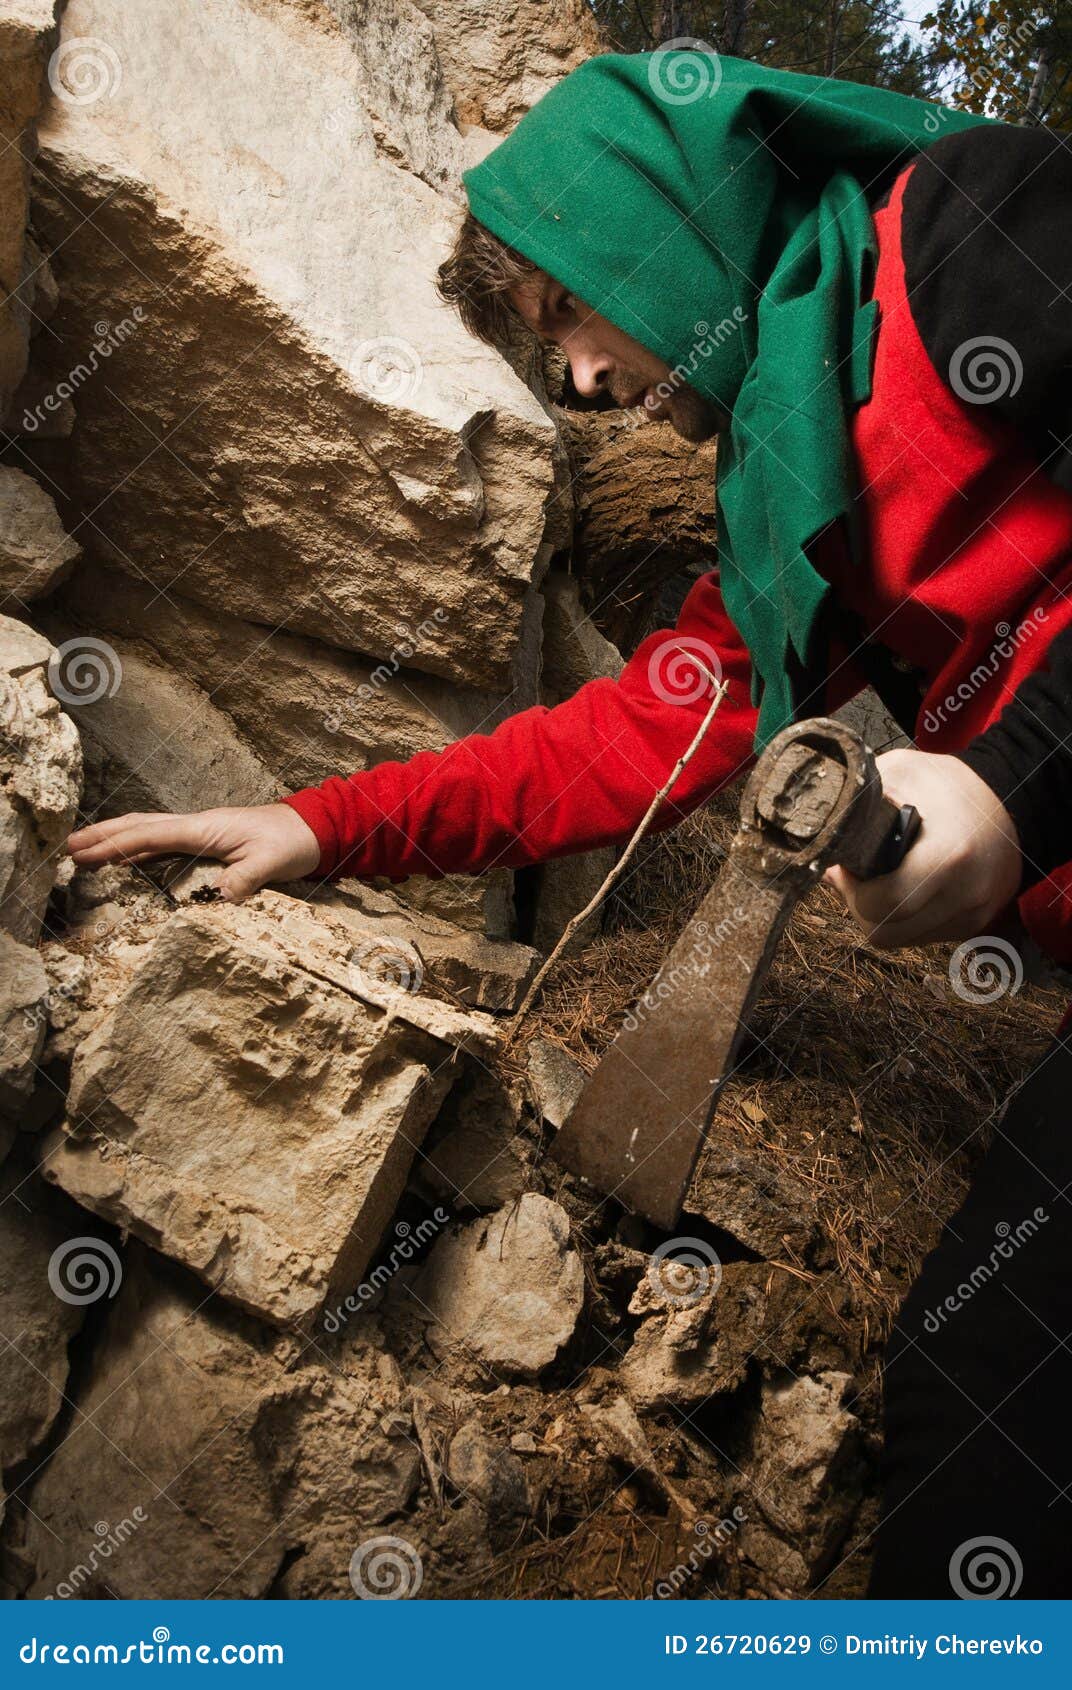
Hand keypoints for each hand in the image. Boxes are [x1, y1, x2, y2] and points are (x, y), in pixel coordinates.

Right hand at [66, 803, 321, 902]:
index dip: (117, 845)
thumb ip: (244, 879)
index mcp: (204, 828)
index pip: (152, 835)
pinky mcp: (206, 841)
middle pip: (140, 827)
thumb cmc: (291, 842)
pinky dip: (137, 847)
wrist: (312, 828)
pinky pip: (163, 842)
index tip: (85, 853)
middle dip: (103, 836)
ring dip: (115, 839)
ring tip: (83, 850)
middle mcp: (197, 826)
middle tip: (67, 848)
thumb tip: (218, 899)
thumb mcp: (272, 863)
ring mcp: (200, 832)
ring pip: (148, 831)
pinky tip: (125, 858)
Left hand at [824, 748, 1022, 947]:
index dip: (852, 890)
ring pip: (901, 939)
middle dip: (860, 907)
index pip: (882, 905)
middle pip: (885, 932)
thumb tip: (820, 840)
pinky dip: (904, 917)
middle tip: (856, 876)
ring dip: (880, 915)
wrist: (1010, 800)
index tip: (848, 865)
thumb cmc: (950, 785)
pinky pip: (922, 936)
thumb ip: (859, 801)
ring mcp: (974, 915)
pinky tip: (904, 885)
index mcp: (948, 857)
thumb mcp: (902, 771)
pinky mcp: (975, 924)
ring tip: (880, 878)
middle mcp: (966, 895)